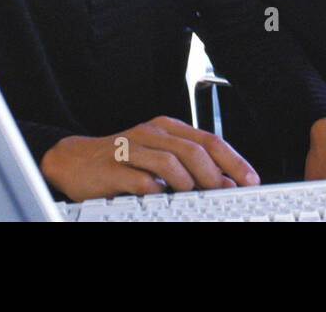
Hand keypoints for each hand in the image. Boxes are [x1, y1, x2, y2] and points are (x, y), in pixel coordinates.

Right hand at [39, 115, 259, 201]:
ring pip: (169, 162)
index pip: (209, 139)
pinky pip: (140, 180)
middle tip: (224, 192)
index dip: (233, 161)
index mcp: (166, 128)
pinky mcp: (112, 168)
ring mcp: (130, 148)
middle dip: (214, 175)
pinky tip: (161, 198)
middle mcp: (151, 133)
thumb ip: (190, 166)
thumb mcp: (158, 156)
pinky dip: (156, 191)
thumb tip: (225, 184)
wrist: (75, 161)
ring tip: (194, 196)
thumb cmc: (123, 160)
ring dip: (188, 183)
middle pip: (193, 150)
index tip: (250, 180)